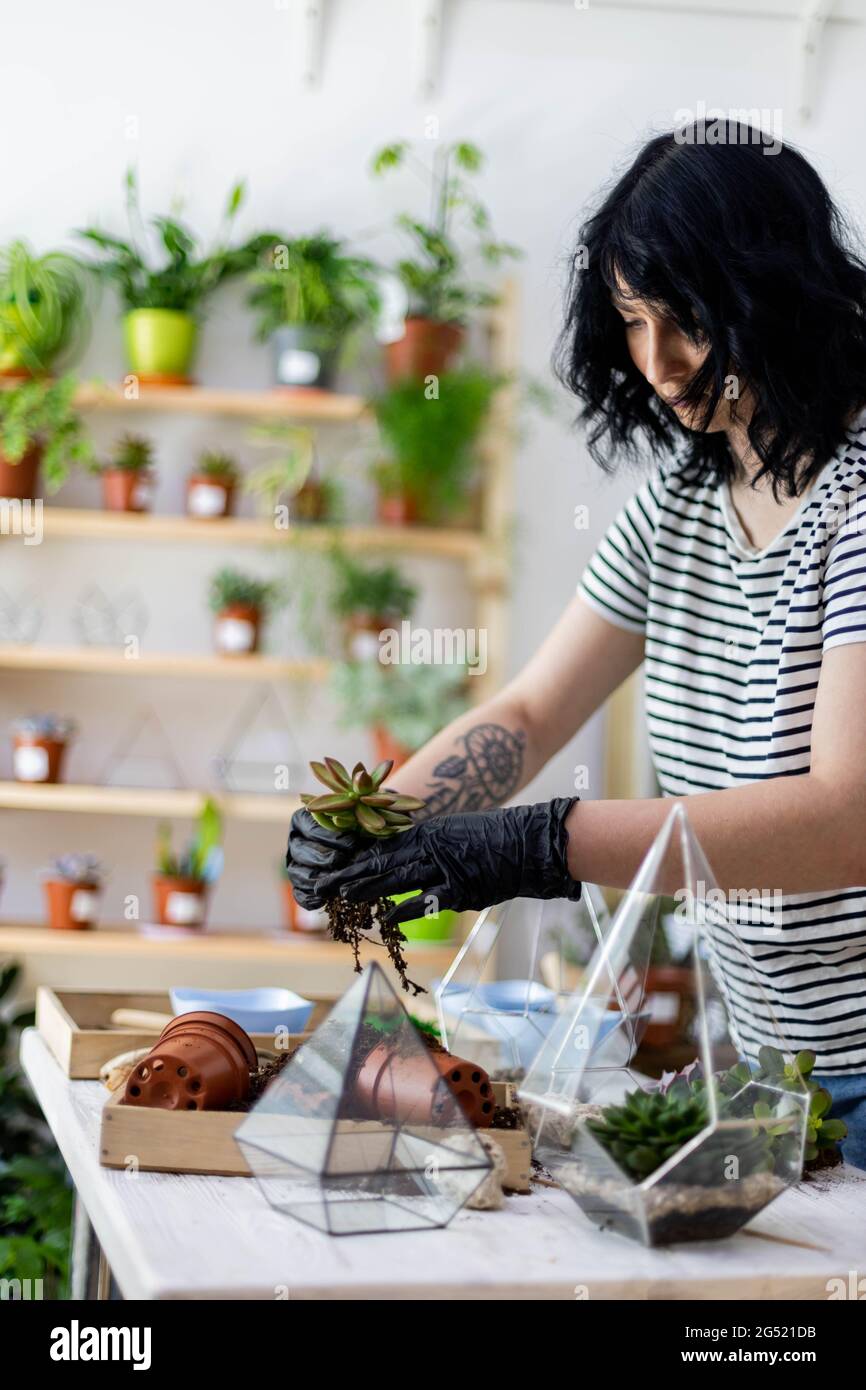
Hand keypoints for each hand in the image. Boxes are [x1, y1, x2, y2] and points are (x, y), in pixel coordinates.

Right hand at [286, 807, 359, 908]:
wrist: (359, 849)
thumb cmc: (357, 830)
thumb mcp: (354, 822)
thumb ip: (352, 825)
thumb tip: (357, 839)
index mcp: (301, 821)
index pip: (312, 828)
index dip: (331, 837)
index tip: (352, 844)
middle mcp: (294, 842)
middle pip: (302, 851)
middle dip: (323, 857)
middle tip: (342, 862)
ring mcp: (294, 864)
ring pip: (297, 873)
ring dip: (316, 879)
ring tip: (334, 882)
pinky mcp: (298, 884)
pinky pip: (297, 893)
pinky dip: (307, 899)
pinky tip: (320, 902)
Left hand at [313, 798, 581, 925]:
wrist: (529, 843)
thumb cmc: (494, 837)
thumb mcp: (455, 833)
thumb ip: (429, 847)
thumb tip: (402, 859)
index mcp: (429, 832)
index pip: (383, 846)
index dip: (357, 858)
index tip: (333, 866)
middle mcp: (431, 847)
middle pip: (382, 862)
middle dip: (351, 875)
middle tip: (323, 885)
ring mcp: (445, 868)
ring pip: (397, 879)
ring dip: (367, 891)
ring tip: (343, 899)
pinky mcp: (461, 889)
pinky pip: (426, 901)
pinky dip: (405, 910)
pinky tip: (385, 919)